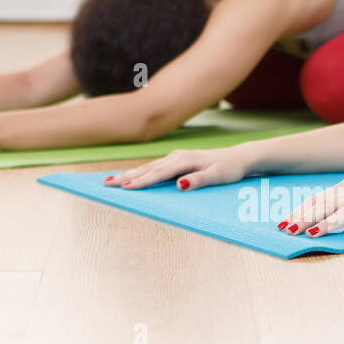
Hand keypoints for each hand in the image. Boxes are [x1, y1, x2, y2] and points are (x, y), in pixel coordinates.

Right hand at [103, 147, 248, 190]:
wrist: (238, 158)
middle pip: (147, 168)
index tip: (125, 187)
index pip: (159, 173)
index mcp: (185, 160)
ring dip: (128, 174)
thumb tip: (180, 184)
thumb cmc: (229, 169)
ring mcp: (175, 157)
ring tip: (109, 181)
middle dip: (126, 176)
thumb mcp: (219, 176)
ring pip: (148, 167)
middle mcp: (177, 156)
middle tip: (106, 184)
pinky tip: (128, 177)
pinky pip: (153, 167)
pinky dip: (139, 172)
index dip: (141, 181)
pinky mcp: (176, 161)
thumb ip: (199, 180)